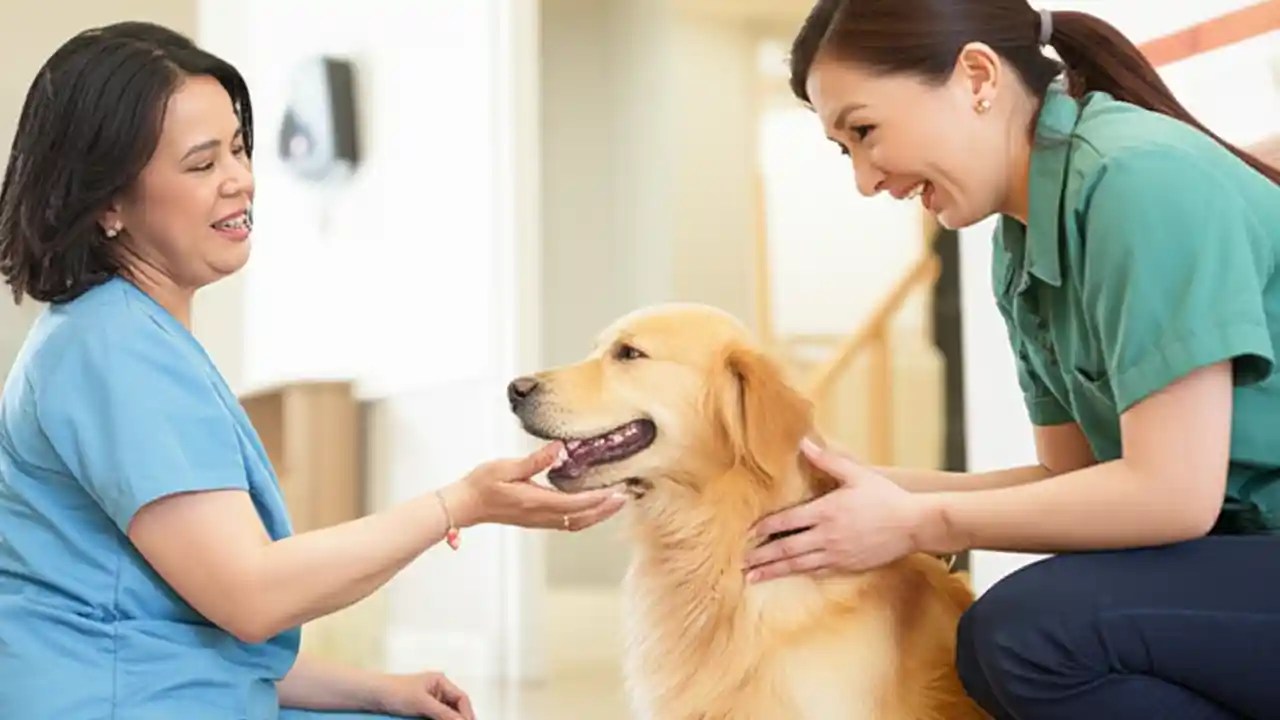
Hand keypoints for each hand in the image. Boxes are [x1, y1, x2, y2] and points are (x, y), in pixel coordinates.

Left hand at [372, 671, 474, 719]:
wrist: (373, 695)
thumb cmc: (394, 691)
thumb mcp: (423, 703)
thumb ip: (443, 714)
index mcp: (440, 681)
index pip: (462, 698)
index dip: (467, 713)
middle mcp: (437, 690)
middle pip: (455, 707)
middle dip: (459, 718)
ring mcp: (429, 700)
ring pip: (446, 714)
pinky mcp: (421, 710)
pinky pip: (435, 717)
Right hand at [441, 442, 626, 530]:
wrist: (465, 504)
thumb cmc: (481, 484)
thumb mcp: (506, 467)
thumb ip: (535, 460)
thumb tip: (558, 449)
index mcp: (536, 502)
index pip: (575, 504)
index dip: (598, 499)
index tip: (616, 490)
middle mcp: (540, 515)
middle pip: (582, 518)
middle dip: (605, 509)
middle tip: (625, 498)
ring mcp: (539, 520)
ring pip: (576, 523)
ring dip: (598, 515)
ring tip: (615, 503)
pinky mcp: (536, 519)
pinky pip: (568, 523)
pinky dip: (585, 517)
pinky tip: (591, 508)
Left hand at [743, 438, 935, 582]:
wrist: (914, 525)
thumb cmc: (886, 497)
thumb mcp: (857, 474)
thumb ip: (828, 460)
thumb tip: (804, 442)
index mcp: (826, 512)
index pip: (786, 522)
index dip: (765, 528)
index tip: (748, 534)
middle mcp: (827, 536)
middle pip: (787, 549)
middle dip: (762, 557)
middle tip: (741, 564)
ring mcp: (837, 554)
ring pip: (799, 565)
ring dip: (774, 572)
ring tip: (753, 578)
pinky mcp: (848, 565)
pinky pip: (818, 572)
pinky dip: (800, 574)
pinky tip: (788, 576)